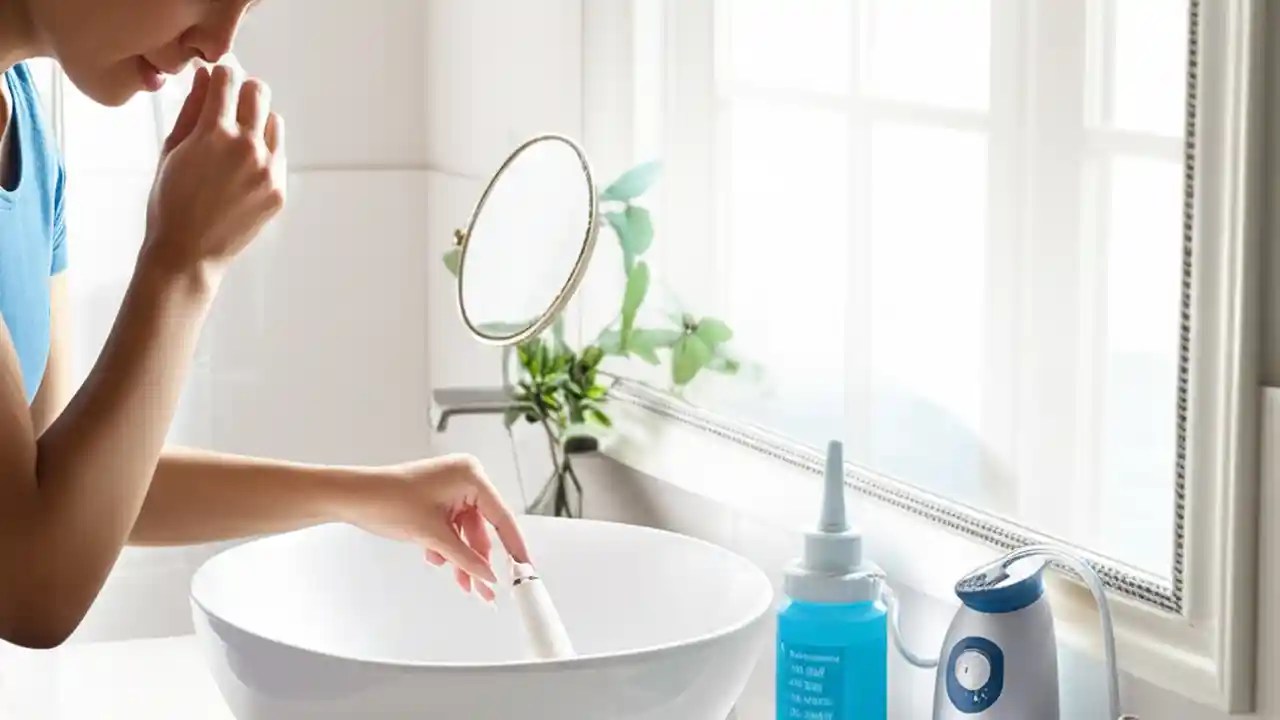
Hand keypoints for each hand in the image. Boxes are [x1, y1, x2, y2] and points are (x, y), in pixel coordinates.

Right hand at [142, 64, 286, 278]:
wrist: (188, 253)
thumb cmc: (170, 201)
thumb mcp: (172, 150)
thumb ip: (191, 109)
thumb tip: (206, 77)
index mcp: (214, 134)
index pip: (228, 79)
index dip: (221, 73)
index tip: (217, 78)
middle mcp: (247, 147)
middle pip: (259, 92)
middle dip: (242, 92)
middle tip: (229, 106)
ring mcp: (268, 170)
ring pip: (274, 121)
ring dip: (257, 122)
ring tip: (235, 143)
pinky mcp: (279, 190)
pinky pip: (279, 154)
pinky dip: (265, 152)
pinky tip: (243, 169)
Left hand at [344, 455, 530, 602]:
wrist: (351, 498)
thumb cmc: (386, 499)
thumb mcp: (433, 535)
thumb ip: (466, 557)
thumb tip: (489, 575)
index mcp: (470, 475)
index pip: (501, 516)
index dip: (513, 545)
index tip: (525, 567)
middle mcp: (463, 479)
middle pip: (483, 528)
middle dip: (481, 560)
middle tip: (489, 588)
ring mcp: (450, 490)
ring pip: (467, 533)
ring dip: (463, 558)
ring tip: (466, 585)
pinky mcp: (437, 501)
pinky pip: (452, 529)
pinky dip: (448, 549)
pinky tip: (439, 562)